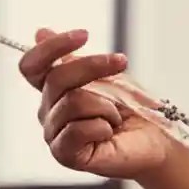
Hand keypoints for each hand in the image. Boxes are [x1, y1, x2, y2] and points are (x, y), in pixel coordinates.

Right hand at [19, 28, 171, 178]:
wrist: (156, 138)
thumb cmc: (132, 108)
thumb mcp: (105, 76)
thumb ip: (73, 60)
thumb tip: (40, 33)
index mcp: (54, 91)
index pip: (32, 66)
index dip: (52, 47)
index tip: (84, 34)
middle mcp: (48, 113)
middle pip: (56, 78)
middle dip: (94, 67)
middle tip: (121, 63)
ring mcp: (54, 135)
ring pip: (72, 103)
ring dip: (106, 105)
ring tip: (116, 117)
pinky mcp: (66, 155)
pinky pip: (77, 130)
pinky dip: (103, 126)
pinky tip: (109, 133)